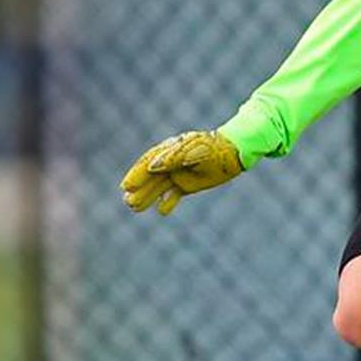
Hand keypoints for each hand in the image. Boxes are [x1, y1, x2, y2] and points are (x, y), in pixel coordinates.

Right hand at [121, 129, 244, 214]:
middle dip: (139, 189)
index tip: (127, 186)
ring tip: (135, 208)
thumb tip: (152, 167)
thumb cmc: (214, 149)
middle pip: (150, 177)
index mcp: (170, 150)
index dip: (137, 174)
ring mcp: (178, 174)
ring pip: (158, 187)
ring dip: (147, 197)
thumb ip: (173, 158)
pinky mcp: (186, 185)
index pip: (149, 162)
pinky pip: (173, 195)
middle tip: (127, 201)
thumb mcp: (194, 152)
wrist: (233, 153)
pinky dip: (167, 202)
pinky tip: (162, 211)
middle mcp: (170, 162)